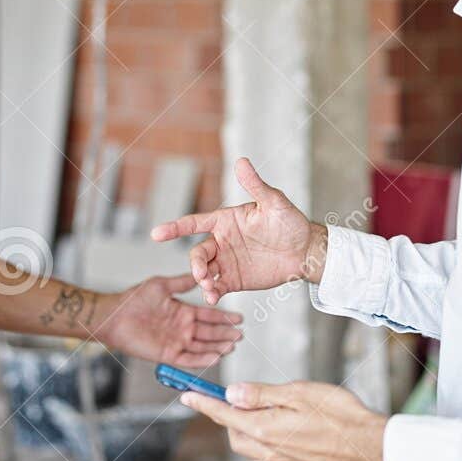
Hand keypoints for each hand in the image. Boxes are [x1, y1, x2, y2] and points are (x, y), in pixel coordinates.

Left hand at [94, 273, 243, 370]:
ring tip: (233, 346)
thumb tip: (200, 275)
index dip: (224, 317)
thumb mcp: (161, 286)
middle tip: (241, 334)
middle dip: (225, 334)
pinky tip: (216, 358)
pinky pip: (188, 360)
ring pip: (202, 347)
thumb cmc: (133, 299)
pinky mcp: (167, 354)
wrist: (114, 316)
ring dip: (218, 347)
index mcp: (182, 311)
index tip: (239, 318)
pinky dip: (202, 360)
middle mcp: (182, 328)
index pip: (208, 315)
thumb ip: (182, 283)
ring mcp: (176, 342)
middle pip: (209, 333)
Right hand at [150, 156, 324, 303]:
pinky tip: (213, 298)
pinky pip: (217, 287)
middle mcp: (222, 241)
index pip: (194, 223)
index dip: (174, 228)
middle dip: (195, 264)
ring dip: (202, 280)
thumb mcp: (273, 202)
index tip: (157, 234)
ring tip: (209, 288)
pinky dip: (212, 294)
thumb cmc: (290, 222)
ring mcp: (227, 262)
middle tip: (202, 274)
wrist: (304, 251)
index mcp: (225, 221)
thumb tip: (242, 161)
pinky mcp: (235, 280)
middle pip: (198, 253)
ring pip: (204, 272)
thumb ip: (255, 185)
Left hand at [180, 380, 386, 460]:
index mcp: (265, 429)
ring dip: (244, 427)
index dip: (203, 403)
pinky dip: (260, 439)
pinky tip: (276, 425)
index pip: (224, 415)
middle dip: (227, 415)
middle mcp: (268, 451)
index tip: (186, 395)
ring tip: (259, 407)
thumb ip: (261, 394)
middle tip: (233, 395)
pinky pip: (265, 454)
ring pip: (248, 445)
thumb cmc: (340, 414)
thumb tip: (231, 393)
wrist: (369, 447)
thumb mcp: (298, 393)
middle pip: (234, 432)